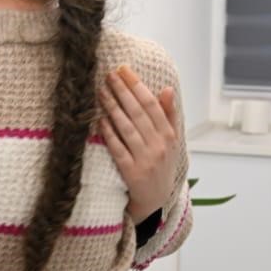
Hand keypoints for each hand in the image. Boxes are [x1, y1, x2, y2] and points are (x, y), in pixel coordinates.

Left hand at [99, 67, 178, 222]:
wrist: (156, 200)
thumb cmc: (161, 164)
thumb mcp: (171, 141)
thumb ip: (168, 115)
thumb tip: (167, 89)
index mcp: (169, 135)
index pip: (152, 105)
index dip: (137, 86)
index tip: (124, 70)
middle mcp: (159, 146)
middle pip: (138, 113)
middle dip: (123, 92)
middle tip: (109, 75)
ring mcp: (145, 160)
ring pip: (127, 128)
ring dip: (113, 108)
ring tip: (101, 92)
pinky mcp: (131, 173)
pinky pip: (118, 148)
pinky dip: (109, 133)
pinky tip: (100, 119)